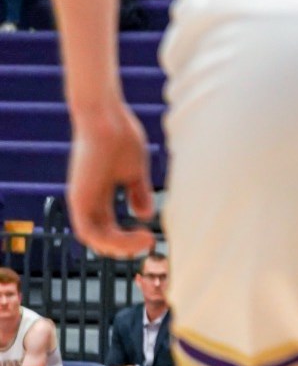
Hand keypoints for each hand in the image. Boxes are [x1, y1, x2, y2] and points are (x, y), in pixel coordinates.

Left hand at [66, 102, 156, 256]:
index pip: (107, 228)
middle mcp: (86, 201)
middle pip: (101, 237)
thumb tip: (146, 215)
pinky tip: (136, 234)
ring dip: (120, 246)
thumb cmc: (120, 137)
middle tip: (149, 245)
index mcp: (98, 195)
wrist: (105, 118)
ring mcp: (81, 201)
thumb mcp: (134, 171)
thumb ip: (138, 193)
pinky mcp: (79, 199)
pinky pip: (89, 232)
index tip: (149, 237)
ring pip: (94, 239)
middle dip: (124, 247)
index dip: (126, 238)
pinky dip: (111, 240)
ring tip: (146, 242)